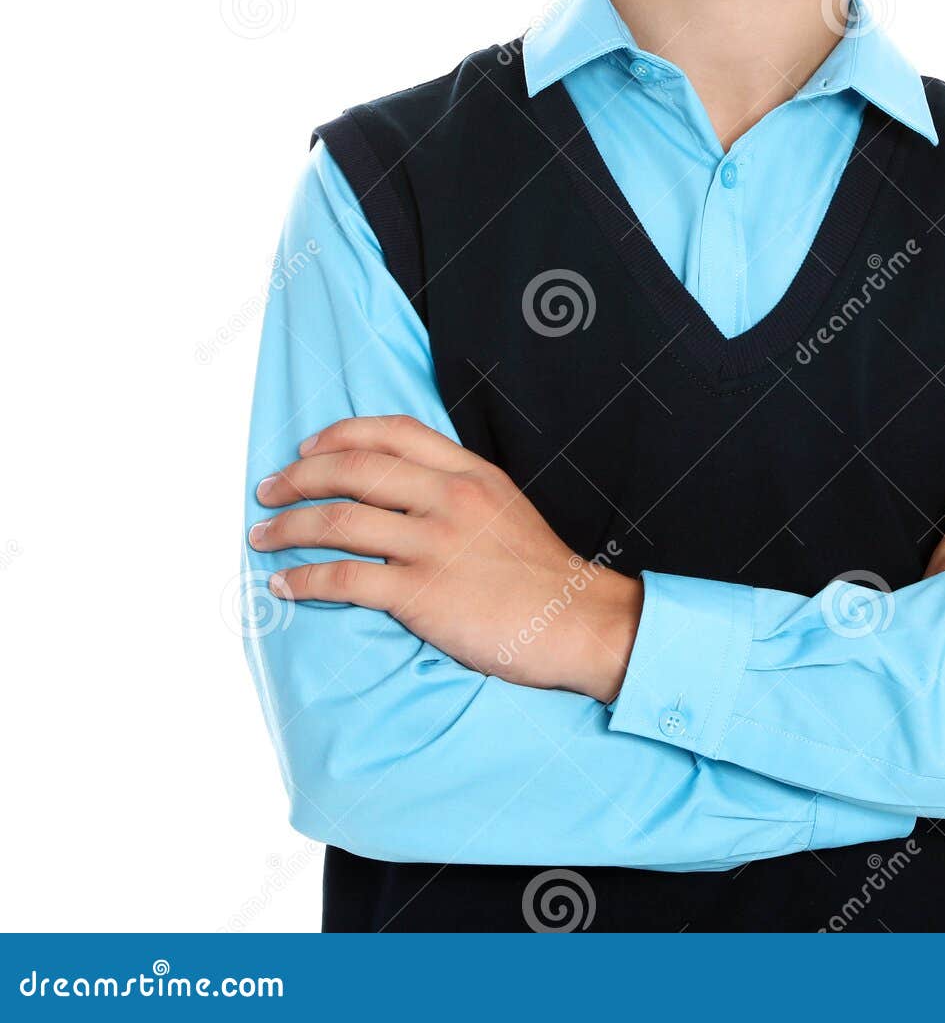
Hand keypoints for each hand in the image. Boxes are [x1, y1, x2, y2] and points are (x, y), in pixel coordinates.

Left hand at [249, 414, 642, 702]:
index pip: (393, 432)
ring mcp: (434, 545)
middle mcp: (449, 498)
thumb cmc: (538, 571)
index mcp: (469, 473)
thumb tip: (401, 487)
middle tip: (267, 490)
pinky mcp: (422, 594)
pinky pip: (346, 579)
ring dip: (288, 527)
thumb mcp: (504, 505)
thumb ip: (457, 489)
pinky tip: (285, 585)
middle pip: (353, 469)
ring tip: (262, 537)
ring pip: (340, 521)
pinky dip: (306, 580)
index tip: (307, 448)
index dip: (340, 434)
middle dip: (298, 477)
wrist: (575, 620)